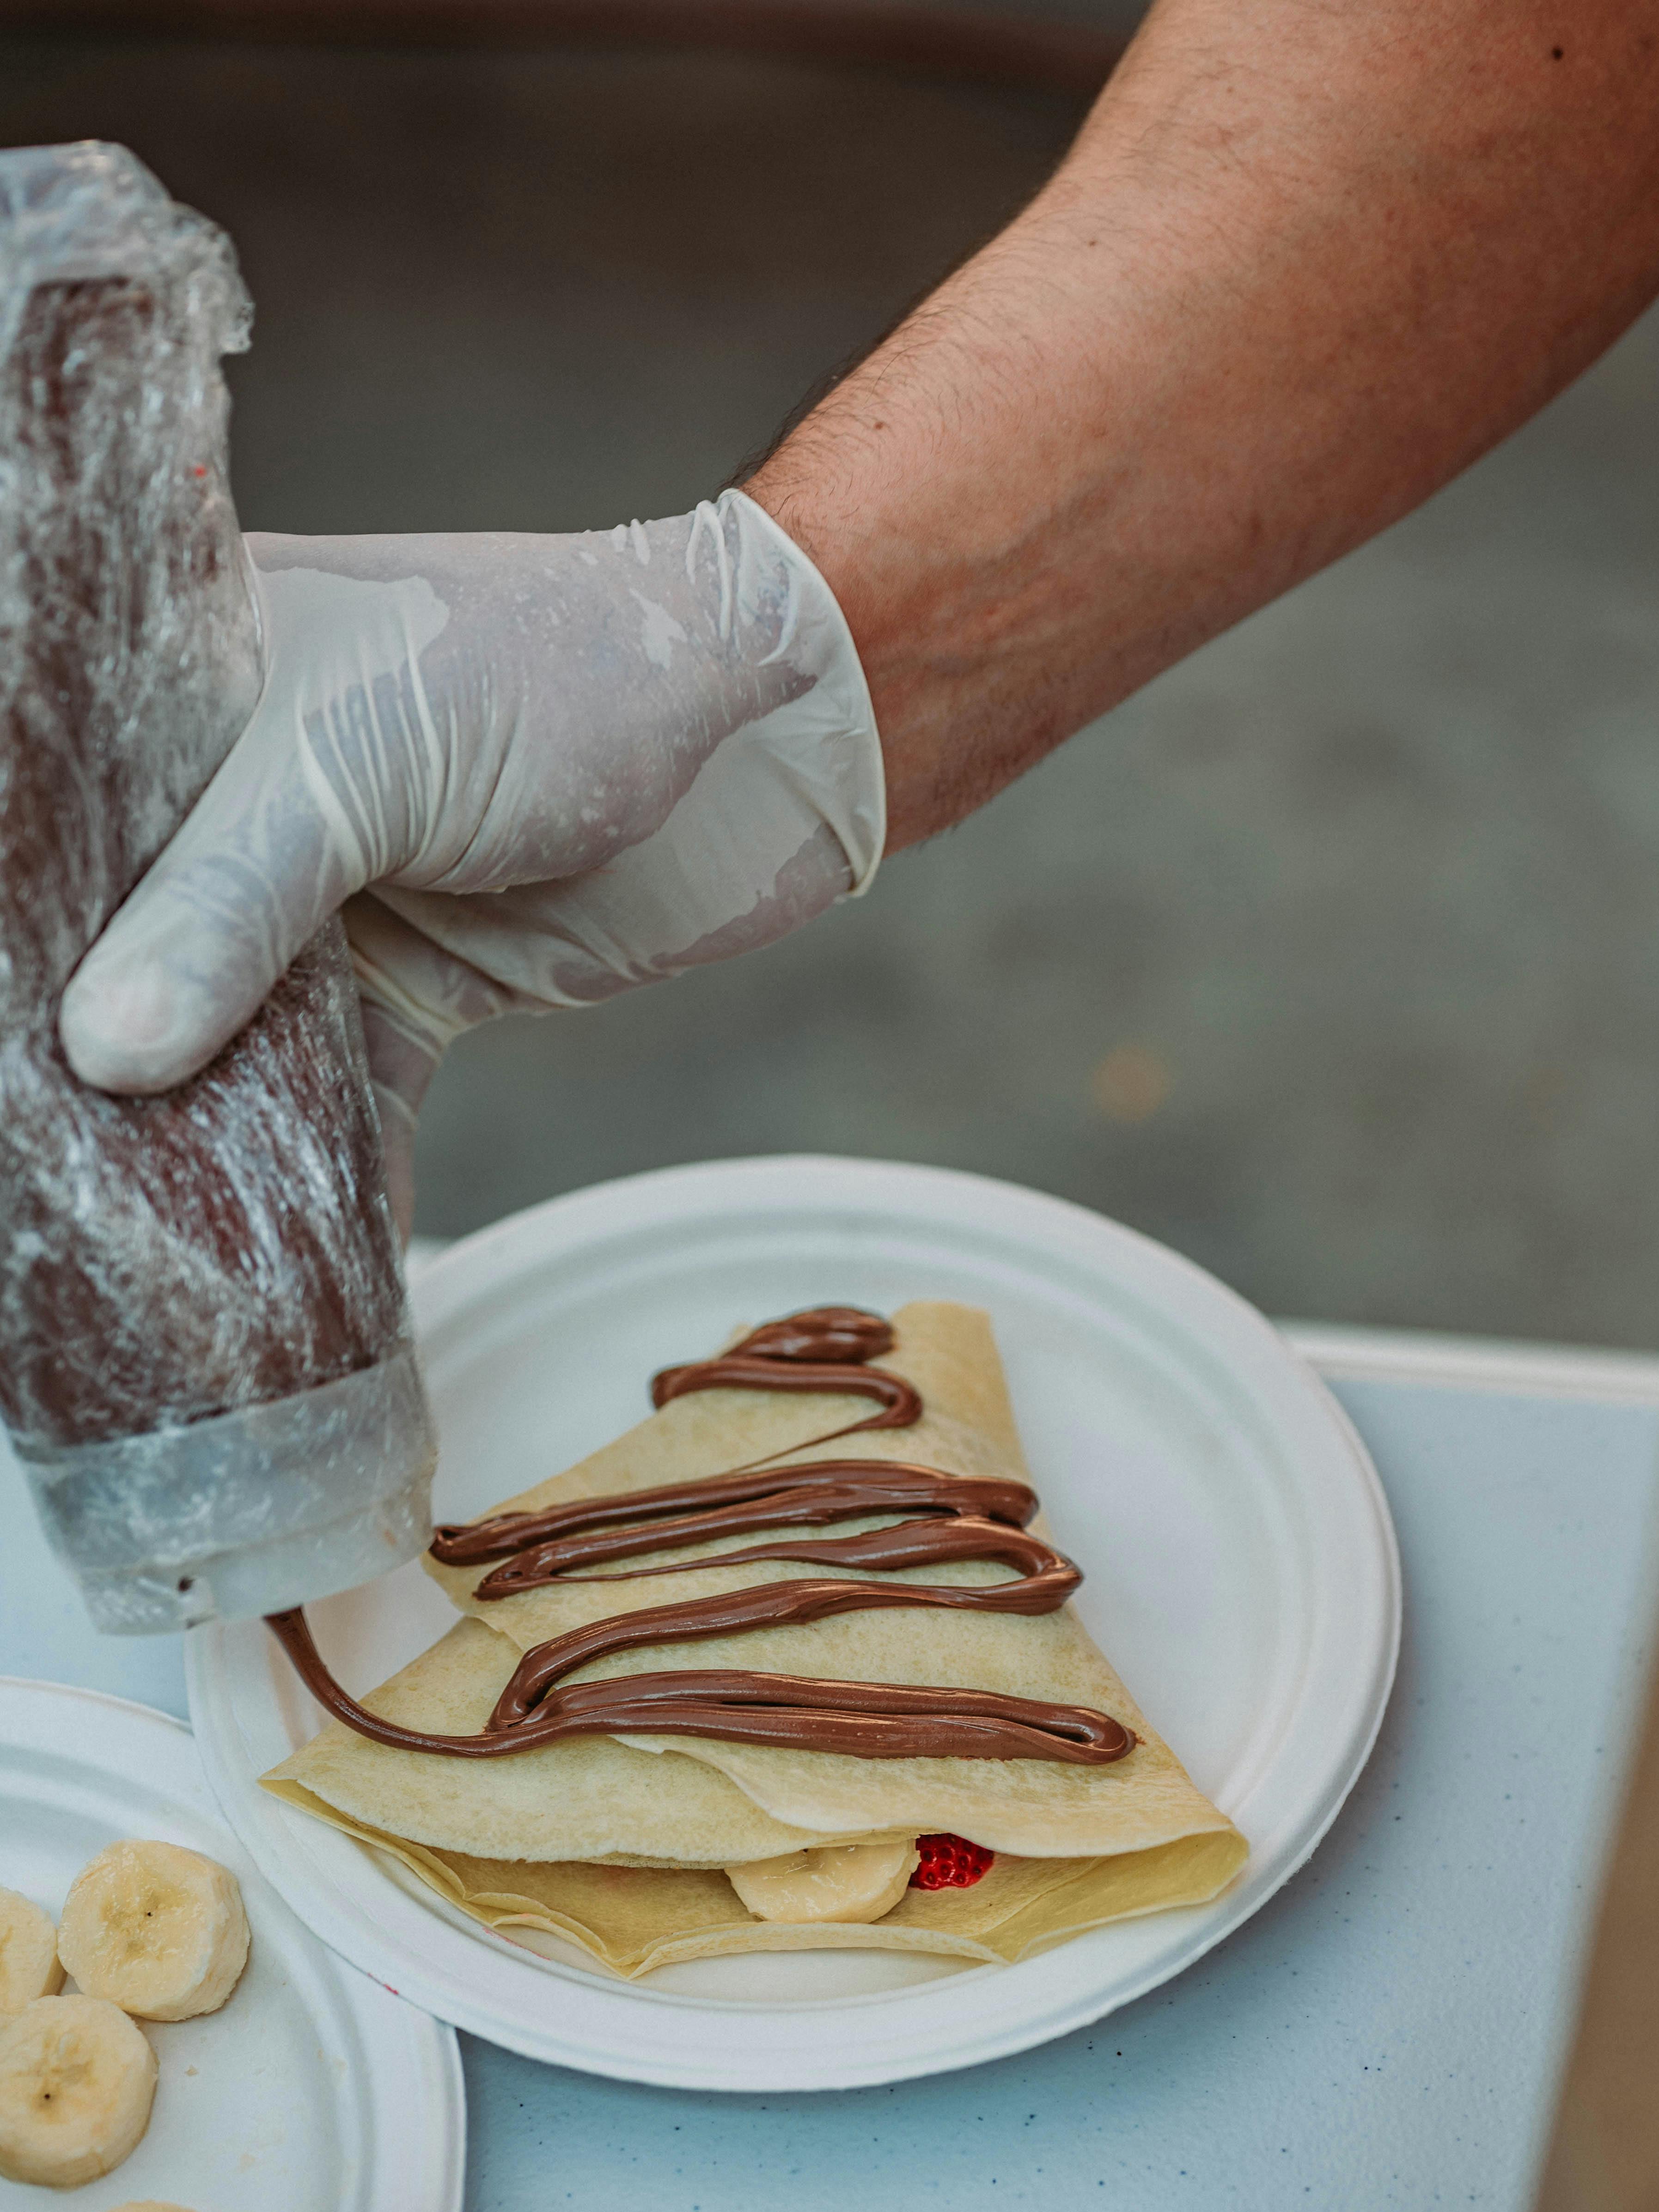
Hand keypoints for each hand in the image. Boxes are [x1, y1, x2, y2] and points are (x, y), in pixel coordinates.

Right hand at [58, 490, 884, 1232]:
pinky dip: (327, 1188)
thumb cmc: (561, 669)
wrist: (766, 723)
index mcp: (178, 690)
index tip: (14, 1051)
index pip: (50, 822)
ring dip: (201, 1146)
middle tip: (48, 1188)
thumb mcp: (355, 767)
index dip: (25, 939)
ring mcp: (319, 905)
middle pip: (118, 954)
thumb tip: (105, 1054)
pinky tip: (290, 1277)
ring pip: (225, 1047)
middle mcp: (228, 800)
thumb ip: (226, 904)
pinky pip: (342, 1108)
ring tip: (142, 1255)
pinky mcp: (410, 989)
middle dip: (92, 1067)